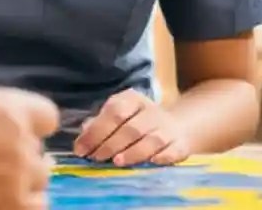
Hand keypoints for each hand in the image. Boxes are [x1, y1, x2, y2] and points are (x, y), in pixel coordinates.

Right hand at [0, 88, 58, 209]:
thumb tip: (2, 136)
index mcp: (7, 107)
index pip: (47, 117)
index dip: (32, 127)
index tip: (17, 136)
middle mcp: (20, 141)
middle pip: (38, 154)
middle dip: (18, 160)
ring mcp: (18, 177)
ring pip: (39, 184)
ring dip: (21, 186)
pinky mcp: (13, 207)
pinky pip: (34, 208)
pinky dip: (19, 205)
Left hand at [73, 89, 189, 166]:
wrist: (177, 126)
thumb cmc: (137, 122)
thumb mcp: (118, 117)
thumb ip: (99, 124)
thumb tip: (84, 134)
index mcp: (132, 100)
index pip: (114, 112)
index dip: (96, 131)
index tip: (81, 149)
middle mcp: (150, 111)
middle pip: (131, 127)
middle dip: (111, 144)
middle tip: (96, 158)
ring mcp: (167, 128)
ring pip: (151, 139)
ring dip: (133, 152)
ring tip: (117, 162)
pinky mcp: (180, 144)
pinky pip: (172, 150)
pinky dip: (162, 157)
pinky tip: (150, 162)